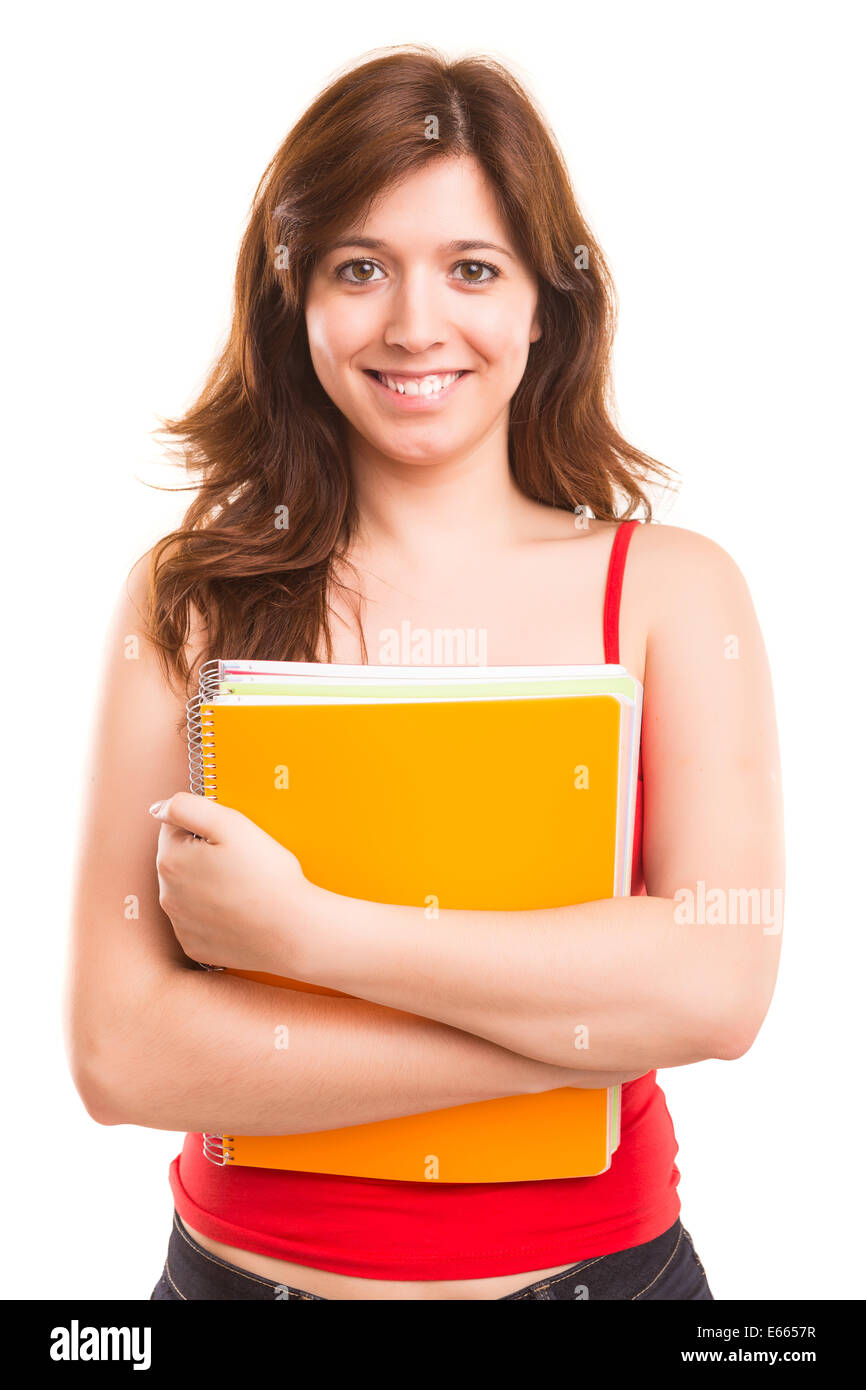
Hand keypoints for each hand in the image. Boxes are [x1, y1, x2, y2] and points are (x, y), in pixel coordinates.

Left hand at [150, 791, 318, 975]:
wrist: (292, 931)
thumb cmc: (266, 875)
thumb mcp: (230, 824)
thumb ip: (186, 807)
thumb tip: (158, 809)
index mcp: (170, 861)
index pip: (175, 827)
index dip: (205, 827)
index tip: (231, 840)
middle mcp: (167, 895)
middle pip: (180, 860)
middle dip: (203, 856)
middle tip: (241, 862)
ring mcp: (180, 925)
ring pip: (188, 891)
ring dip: (207, 884)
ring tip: (243, 888)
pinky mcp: (194, 946)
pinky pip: (197, 920)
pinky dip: (213, 914)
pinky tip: (238, 912)